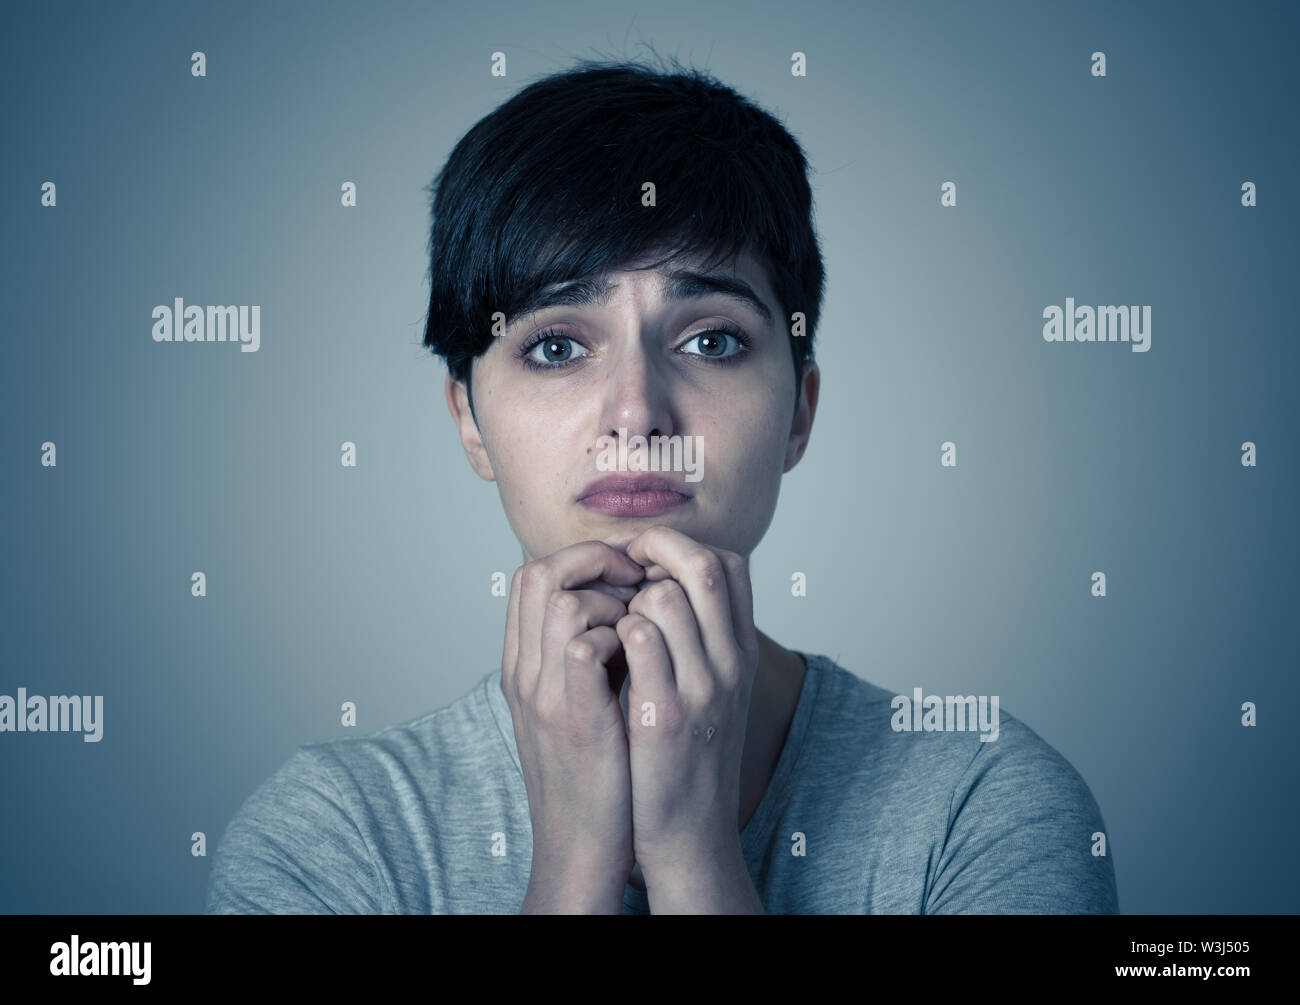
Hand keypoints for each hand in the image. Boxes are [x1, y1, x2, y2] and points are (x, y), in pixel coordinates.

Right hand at [502, 540, 645, 912]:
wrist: (583, 845)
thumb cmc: (596, 772)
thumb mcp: (581, 701)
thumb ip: (592, 651)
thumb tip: (628, 603)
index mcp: (523, 665)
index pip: (531, 575)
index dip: (579, 558)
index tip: (624, 572)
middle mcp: (524, 671)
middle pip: (537, 573)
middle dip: (595, 560)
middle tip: (637, 580)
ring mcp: (544, 692)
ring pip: (562, 598)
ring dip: (612, 596)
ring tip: (641, 620)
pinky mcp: (573, 716)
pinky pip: (584, 642)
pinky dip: (620, 634)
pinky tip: (643, 655)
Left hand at [614, 526, 760, 897]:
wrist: (690, 834)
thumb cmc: (688, 758)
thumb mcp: (714, 692)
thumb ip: (702, 639)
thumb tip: (668, 585)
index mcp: (744, 653)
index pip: (731, 563)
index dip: (684, 548)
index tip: (646, 561)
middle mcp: (732, 662)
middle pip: (703, 565)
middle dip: (652, 552)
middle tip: (618, 568)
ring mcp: (702, 687)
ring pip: (663, 595)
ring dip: (624, 597)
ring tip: (608, 621)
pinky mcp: (665, 714)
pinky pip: (637, 637)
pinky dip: (611, 631)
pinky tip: (601, 652)